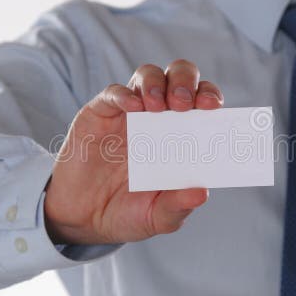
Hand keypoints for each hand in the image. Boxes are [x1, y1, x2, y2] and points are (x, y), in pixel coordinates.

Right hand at [44, 59, 224, 244]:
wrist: (82, 219)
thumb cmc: (126, 213)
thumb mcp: (156, 217)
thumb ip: (177, 206)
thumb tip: (201, 193)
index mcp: (180, 136)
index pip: (202, 102)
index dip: (210, 97)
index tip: (213, 107)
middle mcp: (158, 118)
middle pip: (178, 77)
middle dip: (185, 82)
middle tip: (183, 103)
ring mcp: (129, 114)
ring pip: (148, 75)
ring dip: (156, 83)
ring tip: (158, 105)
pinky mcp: (100, 114)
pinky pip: (113, 93)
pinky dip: (124, 94)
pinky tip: (133, 107)